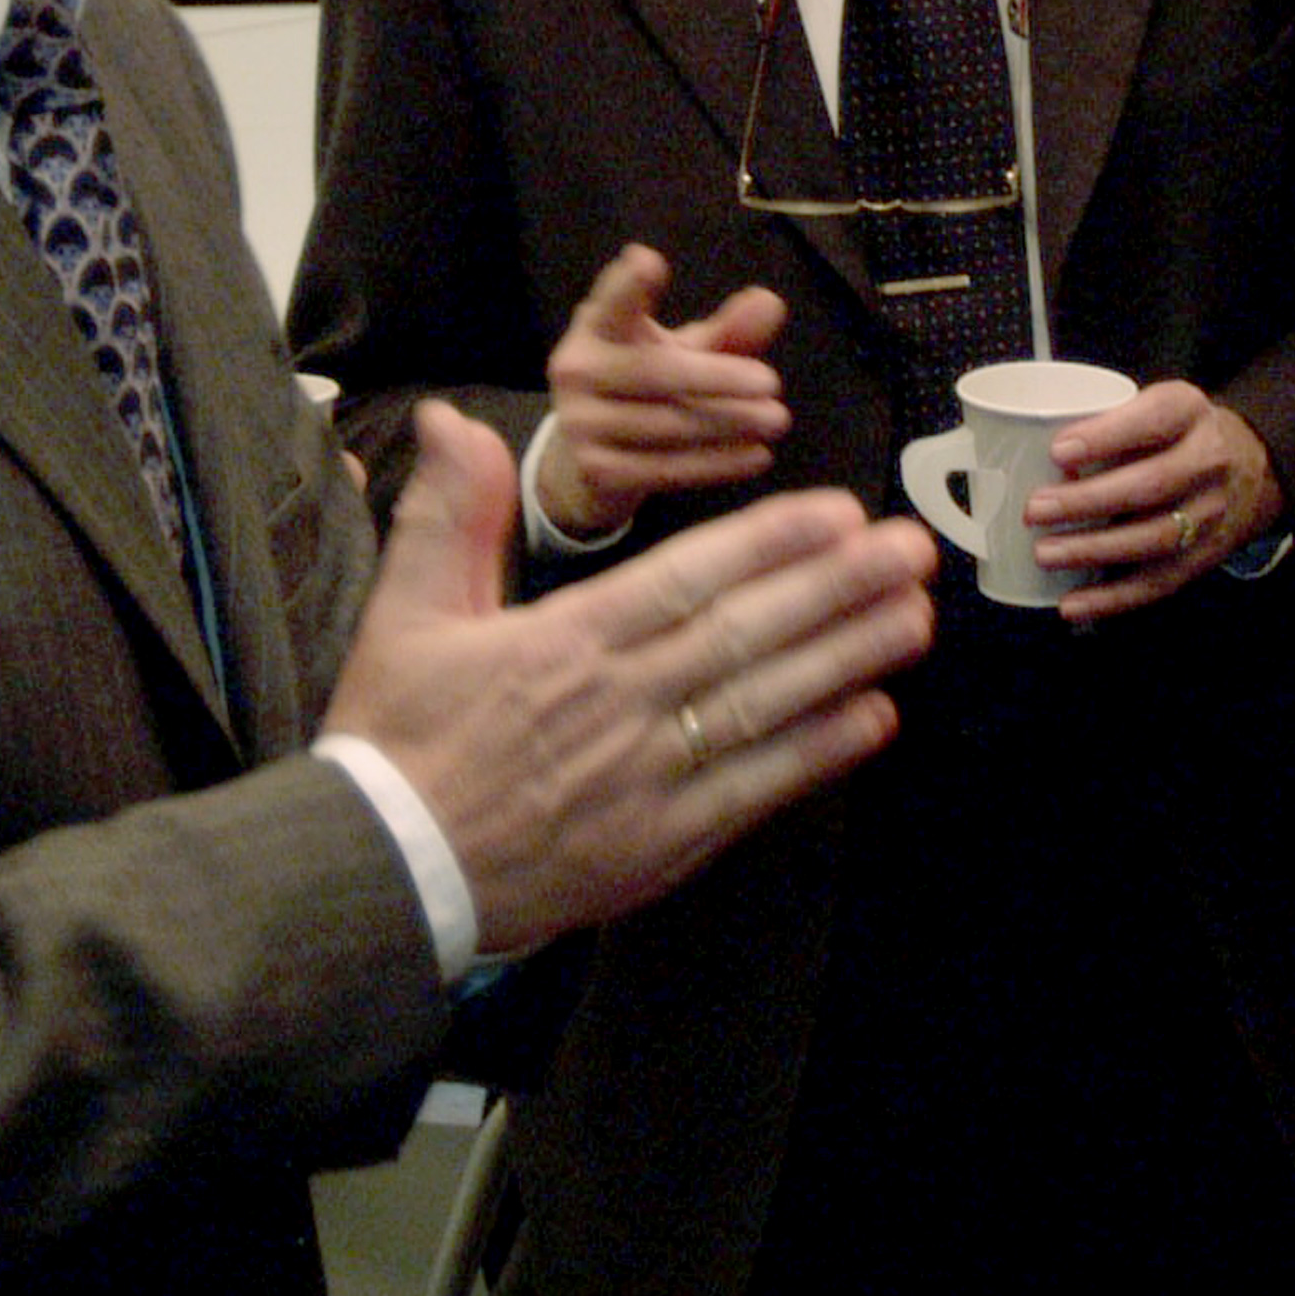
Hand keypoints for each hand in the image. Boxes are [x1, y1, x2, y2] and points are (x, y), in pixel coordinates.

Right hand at [327, 400, 936, 953]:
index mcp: (564, 643)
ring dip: (848, 659)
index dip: (771, 545)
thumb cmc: (394, 741)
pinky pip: (753, 790)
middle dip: (838, 588)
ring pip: (763, 706)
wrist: (377, 876)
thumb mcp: (405, 616)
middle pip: (746, 635)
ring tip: (917, 618)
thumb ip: (445, 516)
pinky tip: (875, 717)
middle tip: (914, 550)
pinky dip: (817, 754)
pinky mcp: (658, 846)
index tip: (840, 514)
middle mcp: (617, 705)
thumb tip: (448, 419)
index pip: (686, 580)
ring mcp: (644, 779)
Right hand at [537, 245, 791, 534]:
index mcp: (597, 328)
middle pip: (654, 371)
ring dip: (729, 423)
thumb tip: (769, 302)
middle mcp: (576, 370)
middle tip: (773, 383)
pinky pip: (665, 468)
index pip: (612, 303)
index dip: (628, 285)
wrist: (591, 464)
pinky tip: (758, 456)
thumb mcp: (681, 354)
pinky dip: (716, 463)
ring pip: (665, 423)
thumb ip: (725, 332)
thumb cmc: (644, 389)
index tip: (647, 262)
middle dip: (718, 377)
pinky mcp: (595, 471)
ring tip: (777, 419)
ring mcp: (579, 423)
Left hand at [1029, 381, 1275, 625]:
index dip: (1106, 437)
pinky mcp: (1205, 556)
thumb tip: (1030, 456)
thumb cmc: (1176, 433)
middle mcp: (1208, 461)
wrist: (1250, 465)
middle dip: (1088, 501)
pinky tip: (1072, 604)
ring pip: (1155, 538)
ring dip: (1095, 550)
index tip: (1058, 451)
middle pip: (1152, 485)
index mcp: (1188, 412)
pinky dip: (1112, 599)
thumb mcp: (1155, 405)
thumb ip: (1108, 423)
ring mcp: (1210, 513)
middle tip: (1036, 509)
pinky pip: (1159, 583)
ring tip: (1045, 553)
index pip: (1153, 421)